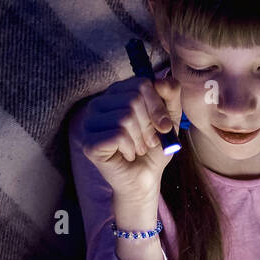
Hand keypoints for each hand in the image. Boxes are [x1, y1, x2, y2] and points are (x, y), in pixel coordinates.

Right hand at [74, 73, 183, 199]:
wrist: (145, 179)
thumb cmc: (154, 148)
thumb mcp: (169, 119)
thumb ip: (170, 95)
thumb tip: (162, 80)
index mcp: (117, 93)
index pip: (141, 83)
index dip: (158, 106)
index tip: (163, 125)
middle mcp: (99, 104)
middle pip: (133, 99)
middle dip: (150, 125)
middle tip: (149, 141)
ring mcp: (89, 123)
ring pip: (125, 117)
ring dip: (141, 139)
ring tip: (139, 148)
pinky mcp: (89, 143)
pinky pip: (117, 135)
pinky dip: (130, 148)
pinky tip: (127, 154)